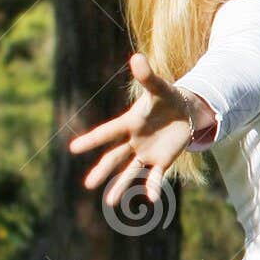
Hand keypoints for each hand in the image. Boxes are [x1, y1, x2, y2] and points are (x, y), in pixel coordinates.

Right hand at [68, 54, 207, 205]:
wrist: (186, 111)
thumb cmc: (168, 97)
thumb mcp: (159, 87)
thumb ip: (147, 76)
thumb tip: (136, 56)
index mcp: (130, 123)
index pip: (108, 132)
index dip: (92, 139)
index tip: (73, 148)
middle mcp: (134, 140)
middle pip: (114, 157)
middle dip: (102, 170)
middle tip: (88, 185)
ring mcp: (147, 152)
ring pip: (130, 171)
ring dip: (120, 186)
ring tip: (110, 203)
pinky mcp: (162, 160)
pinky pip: (155, 176)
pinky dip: (153, 187)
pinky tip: (151, 199)